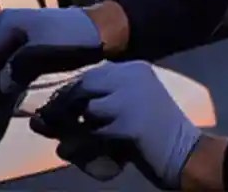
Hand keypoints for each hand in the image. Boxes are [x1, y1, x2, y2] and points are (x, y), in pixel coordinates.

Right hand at [0, 7, 102, 108]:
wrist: (98, 30)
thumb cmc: (71, 40)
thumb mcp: (41, 54)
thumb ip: (17, 68)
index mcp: (6, 22)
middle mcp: (4, 24)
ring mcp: (13, 31)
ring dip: (0, 81)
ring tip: (5, 103)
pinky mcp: (24, 41)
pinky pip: (9, 61)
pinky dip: (10, 76)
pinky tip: (15, 92)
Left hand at [31, 61, 202, 189]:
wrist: (189, 157)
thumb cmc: (154, 140)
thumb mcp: (122, 117)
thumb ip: (87, 113)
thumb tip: (38, 118)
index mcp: (134, 70)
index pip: (89, 77)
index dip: (67, 97)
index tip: (51, 115)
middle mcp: (133, 75)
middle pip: (83, 87)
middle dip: (62, 110)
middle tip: (47, 128)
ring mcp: (133, 97)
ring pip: (86, 110)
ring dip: (77, 132)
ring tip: (75, 148)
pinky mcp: (130, 122)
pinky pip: (94, 134)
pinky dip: (88, 147)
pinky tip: (95, 156)